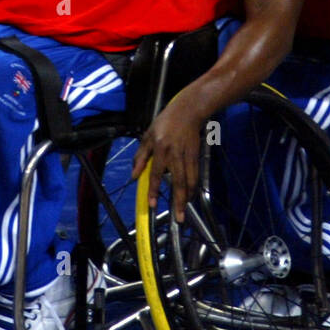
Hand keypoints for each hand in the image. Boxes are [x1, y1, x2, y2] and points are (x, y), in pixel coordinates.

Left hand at [132, 94, 204, 222]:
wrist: (188, 110)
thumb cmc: (165, 122)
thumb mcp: (147, 135)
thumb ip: (140, 156)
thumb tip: (133, 174)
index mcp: (159, 148)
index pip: (155, 173)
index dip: (153, 190)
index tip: (152, 204)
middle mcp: (174, 154)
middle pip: (177, 182)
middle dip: (178, 201)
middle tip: (179, 218)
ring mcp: (186, 155)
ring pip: (189, 181)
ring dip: (187, 198)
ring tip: (184, 211)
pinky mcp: (195, 155)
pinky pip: (195, 175)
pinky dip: (194, 187)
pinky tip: (190, 196)